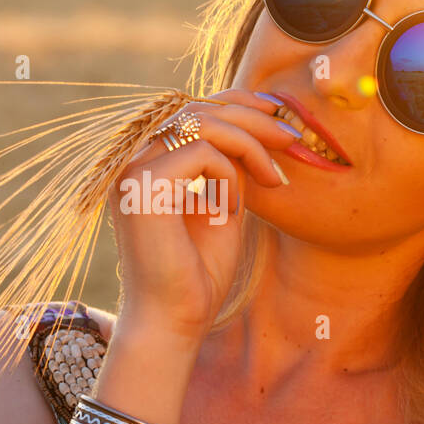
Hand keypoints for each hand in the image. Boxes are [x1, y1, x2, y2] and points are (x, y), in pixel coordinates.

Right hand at [106, 89, 294, 341]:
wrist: (177, 320)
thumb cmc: (199, 272)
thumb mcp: (224, 203)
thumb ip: (230, 163)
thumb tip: (256, 121)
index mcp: (145, 162)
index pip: (189, 110)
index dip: (236, 103)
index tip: (278, 114)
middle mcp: (130, 161)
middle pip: (195, 107)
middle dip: (252, 116)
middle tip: (293, 137)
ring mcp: (131, 172)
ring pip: (199, 121)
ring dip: (250, 143)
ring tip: (274, 177)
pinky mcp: (141, 186)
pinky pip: (201, 151)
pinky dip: (228, 174)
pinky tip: (232, 209)